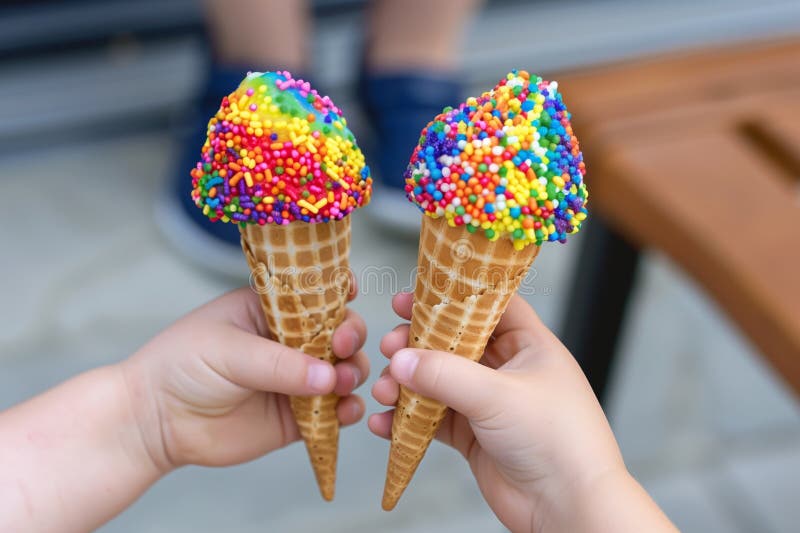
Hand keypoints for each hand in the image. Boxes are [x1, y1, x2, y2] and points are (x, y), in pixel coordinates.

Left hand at [122, 287, 368, 471]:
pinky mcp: (297, 416)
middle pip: (340, 330)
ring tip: (341, 383)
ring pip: (344, 370)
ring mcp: (296, 378)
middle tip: (340, 348)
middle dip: (351, 335)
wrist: (155, 422)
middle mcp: (291, 340)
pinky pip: (334, 411)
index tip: (350, 294)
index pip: (316, 292)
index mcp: (272, 309)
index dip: (339, 290)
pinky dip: (347, 411)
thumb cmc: (182, 366)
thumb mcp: (228, 351)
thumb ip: (279, 364)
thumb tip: (329, 377)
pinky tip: (345, 412)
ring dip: (353, 372)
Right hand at [370, 292, 672, 532]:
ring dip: (408, 385)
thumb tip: (401, 359)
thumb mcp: (498, 396)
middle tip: (391, 346)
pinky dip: (408, 421)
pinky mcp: (475, 437)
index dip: (452, 297)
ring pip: (439, 383)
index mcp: (529, 346)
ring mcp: (490, 405)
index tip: (413, 296)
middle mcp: (509, 372)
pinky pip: (433, 420)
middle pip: (454, 344)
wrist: (568, 509)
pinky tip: (386, 423)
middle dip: (418, 345)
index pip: (489, 306)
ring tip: (384, 390)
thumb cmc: (558, 442)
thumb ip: (445, 374)